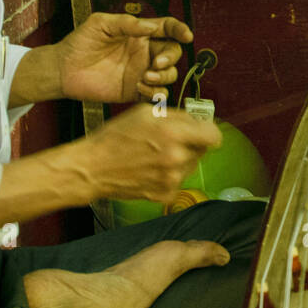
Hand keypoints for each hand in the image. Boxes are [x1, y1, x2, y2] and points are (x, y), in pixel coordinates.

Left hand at [55, 13, 192, 103]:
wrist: (63, 70)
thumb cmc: (80, 43)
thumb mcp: (101, 23)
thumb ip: (126, 23)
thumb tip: (151, 27)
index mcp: (139, 34)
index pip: (167, 29)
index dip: (179, 30)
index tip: (186, 35)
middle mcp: (144, 53)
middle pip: (173, 53)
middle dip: (171, 58)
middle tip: (157, 63)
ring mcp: (141, 72)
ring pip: (169, 75)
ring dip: (164, 76)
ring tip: (145, 77)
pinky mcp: (134, 92)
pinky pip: (156, 93)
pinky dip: (155, 92)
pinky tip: (140, 87)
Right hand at [83, 103, 222, 203]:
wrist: (93, 169)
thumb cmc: (115, 137)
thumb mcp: (145, 113)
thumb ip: (176, 116)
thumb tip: (197, 121)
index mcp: (174, 134)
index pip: (214, 136)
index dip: (208, 132)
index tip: (200, 131)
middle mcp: (177, 158)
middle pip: (203, 150)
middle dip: (191, 143)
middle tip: (168, 141)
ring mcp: (172, 179)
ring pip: (191, 165)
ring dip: (181, 159)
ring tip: (155, 155)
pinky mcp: (166, 194)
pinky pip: (178, 180)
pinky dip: (169, 175)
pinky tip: (150, 169)